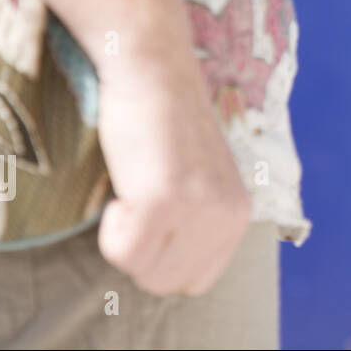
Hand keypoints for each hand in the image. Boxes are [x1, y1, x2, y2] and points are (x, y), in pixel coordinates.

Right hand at [93, 30, 252, 296]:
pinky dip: (110, 228)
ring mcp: (199, 208)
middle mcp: (228, 215)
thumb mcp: (200, 178)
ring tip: (133, 189)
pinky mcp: (165, 198)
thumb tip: (173, 271)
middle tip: (138, 198)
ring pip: (144, 273)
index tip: (153, 210)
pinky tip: (122, 188)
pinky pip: (122, 251)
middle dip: (140, 252)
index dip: (161, 255)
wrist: (153, 67)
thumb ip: (197, 222)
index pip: (195, 280)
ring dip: (124, 240)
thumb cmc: (163, 121)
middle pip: (167, 283)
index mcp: (240, 214)